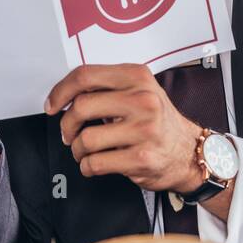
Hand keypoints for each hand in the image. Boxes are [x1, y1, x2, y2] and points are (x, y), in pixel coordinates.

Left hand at [44, 63, 207, 195]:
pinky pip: (95, 163)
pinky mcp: (141, 158)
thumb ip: (107, 87)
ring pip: (85, 139)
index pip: (85, 76)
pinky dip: (87, 167)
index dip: (60, 91)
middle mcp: (143, 100)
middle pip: (81, 107)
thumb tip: (65, 96)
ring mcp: (144, 130)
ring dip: (77, 149)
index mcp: (137, 77)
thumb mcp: (139, 91)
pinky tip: (94, 164)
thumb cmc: (159, 122)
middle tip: (69, 133)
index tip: (52, 104)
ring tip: (85, 151)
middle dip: (67, 124)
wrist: (190, 152)